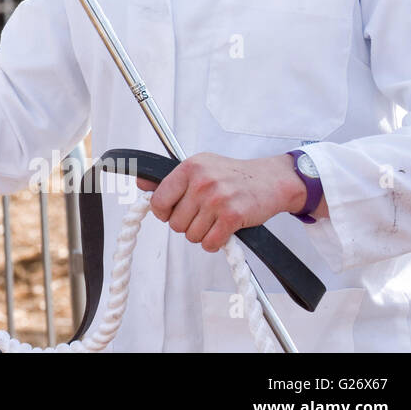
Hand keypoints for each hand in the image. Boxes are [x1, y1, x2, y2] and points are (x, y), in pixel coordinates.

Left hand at [137, 152, 305, 251]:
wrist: (271, 180)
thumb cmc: (231, 175)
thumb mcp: (199, 166)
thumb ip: (168, 178)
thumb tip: (139, 184)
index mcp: (189, 168)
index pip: (158, 201)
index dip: (163, 213)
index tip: (172, 213)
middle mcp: (201, 182)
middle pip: (175, 223)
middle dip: (186, 225)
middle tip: (201, 216)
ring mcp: (217, 199)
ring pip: (191, 235)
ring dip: (201, 234)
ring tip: (213, 221)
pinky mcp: (233, 216)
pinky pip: (210, 243)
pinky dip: (214, 243)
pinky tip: (222, 232)